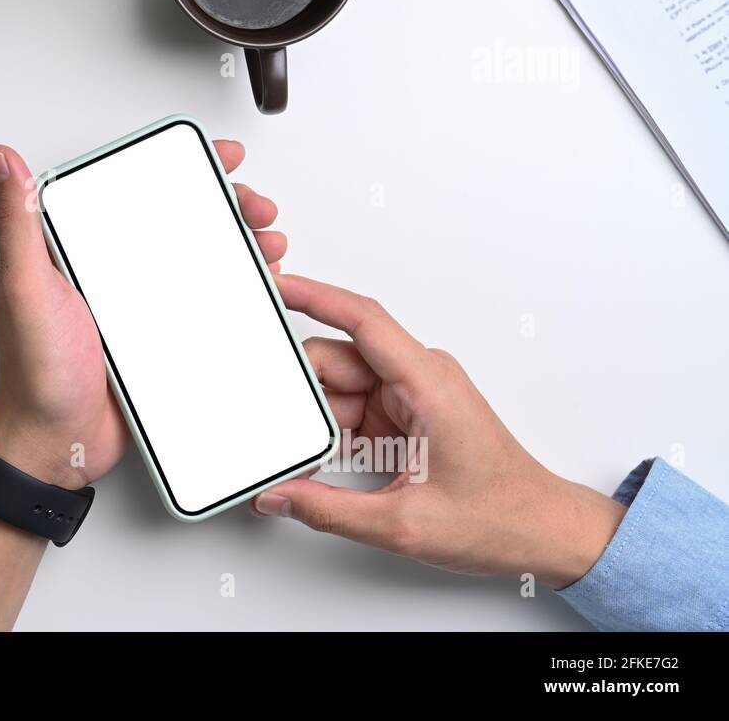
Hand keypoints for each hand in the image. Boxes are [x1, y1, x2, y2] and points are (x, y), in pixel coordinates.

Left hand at [0, 141, 286, 489]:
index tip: (217, 156)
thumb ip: (18, 223)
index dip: (178, 166)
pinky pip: (203, 305)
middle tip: (255, 205)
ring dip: (238, 244)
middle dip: (226, 204)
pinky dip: (233, 291)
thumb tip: (2, 160)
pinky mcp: (160, 338)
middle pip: (178, 220)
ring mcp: (139, 306)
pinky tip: (256, 288)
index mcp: (81, 250)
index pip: (134, 190)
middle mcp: (112, 272)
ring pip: (198, 260)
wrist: (57, 445)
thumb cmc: (34, 374)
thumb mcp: (24, 289)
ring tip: (267, 243)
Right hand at [252, 276, 625, 588]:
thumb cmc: (500, 516)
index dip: (316, 296)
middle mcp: (420, 380)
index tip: (279, 285)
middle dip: (303, 389)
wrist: (542, 533)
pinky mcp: (407, 415)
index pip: (363, 321)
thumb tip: (278, 495)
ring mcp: (413, 396)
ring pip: (342, 388)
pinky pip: (354, 409)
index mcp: (428, 386)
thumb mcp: (403, 524)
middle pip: (340, 360)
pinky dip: (334, 431)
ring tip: (304, 455)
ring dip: (319, 418)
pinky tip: (325, 459)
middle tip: (276, 421)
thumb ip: (329, 510)